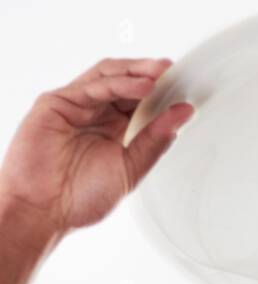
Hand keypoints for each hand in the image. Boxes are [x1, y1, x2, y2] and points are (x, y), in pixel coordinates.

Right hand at [0, 57, 193, 239]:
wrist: (44, 212)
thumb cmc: (81, 198)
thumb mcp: (130, 168)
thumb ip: (155, 140)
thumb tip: (184, 113)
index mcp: (113, 129)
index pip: (139, 100)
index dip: (161, 91)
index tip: (186, 86)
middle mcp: (94, 113)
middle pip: (125, 81)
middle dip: (150, 74)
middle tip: (174, 71)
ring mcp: (74, 105)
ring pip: (108, 76)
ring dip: (135, 72)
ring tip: (160, 74)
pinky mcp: (56, 103)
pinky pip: (90, 87)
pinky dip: (118, 83)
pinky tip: (141, 87)